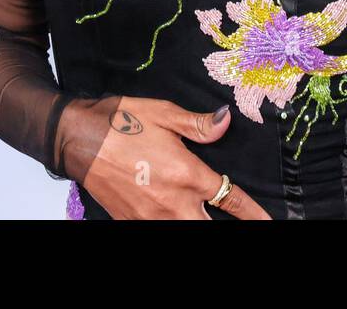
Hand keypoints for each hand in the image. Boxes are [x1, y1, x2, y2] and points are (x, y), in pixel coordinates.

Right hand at [59, 96, 271, 219]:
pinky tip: (178, 219)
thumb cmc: (121, 122)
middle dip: (227, 228)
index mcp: (187, 175)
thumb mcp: (165, 113)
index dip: (254, 214)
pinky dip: (173, 228)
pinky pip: (159, 232)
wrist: (77, 138)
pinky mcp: (132, 223)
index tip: (269, 223)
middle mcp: (173, 203)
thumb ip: (199, 124)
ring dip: (200, 226)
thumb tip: (227, 121)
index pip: (231, 200)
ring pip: (186, 233)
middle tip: (245, 225)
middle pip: (209, 228)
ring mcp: (151, 218)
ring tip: (206, 219)